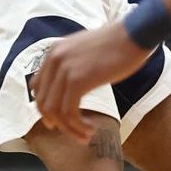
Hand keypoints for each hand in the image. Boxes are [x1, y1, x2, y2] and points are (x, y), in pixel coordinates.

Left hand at [32, 22, 146, 140]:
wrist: (134, 34)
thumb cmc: (117, 44)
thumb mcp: (85, 51)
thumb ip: (71, 65)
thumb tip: (69, 89)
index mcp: (54, 52)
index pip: (37, 88)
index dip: (45, 109)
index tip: (58, 121)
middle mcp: (54, 59)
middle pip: (42, 102)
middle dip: (56, 123)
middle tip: (72, 133)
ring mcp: (64, 70)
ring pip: (55, 111)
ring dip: (69, 129)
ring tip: (85, 136)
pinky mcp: (77, 80)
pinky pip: (69, 113)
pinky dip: (78, 126)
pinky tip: (91, 129)